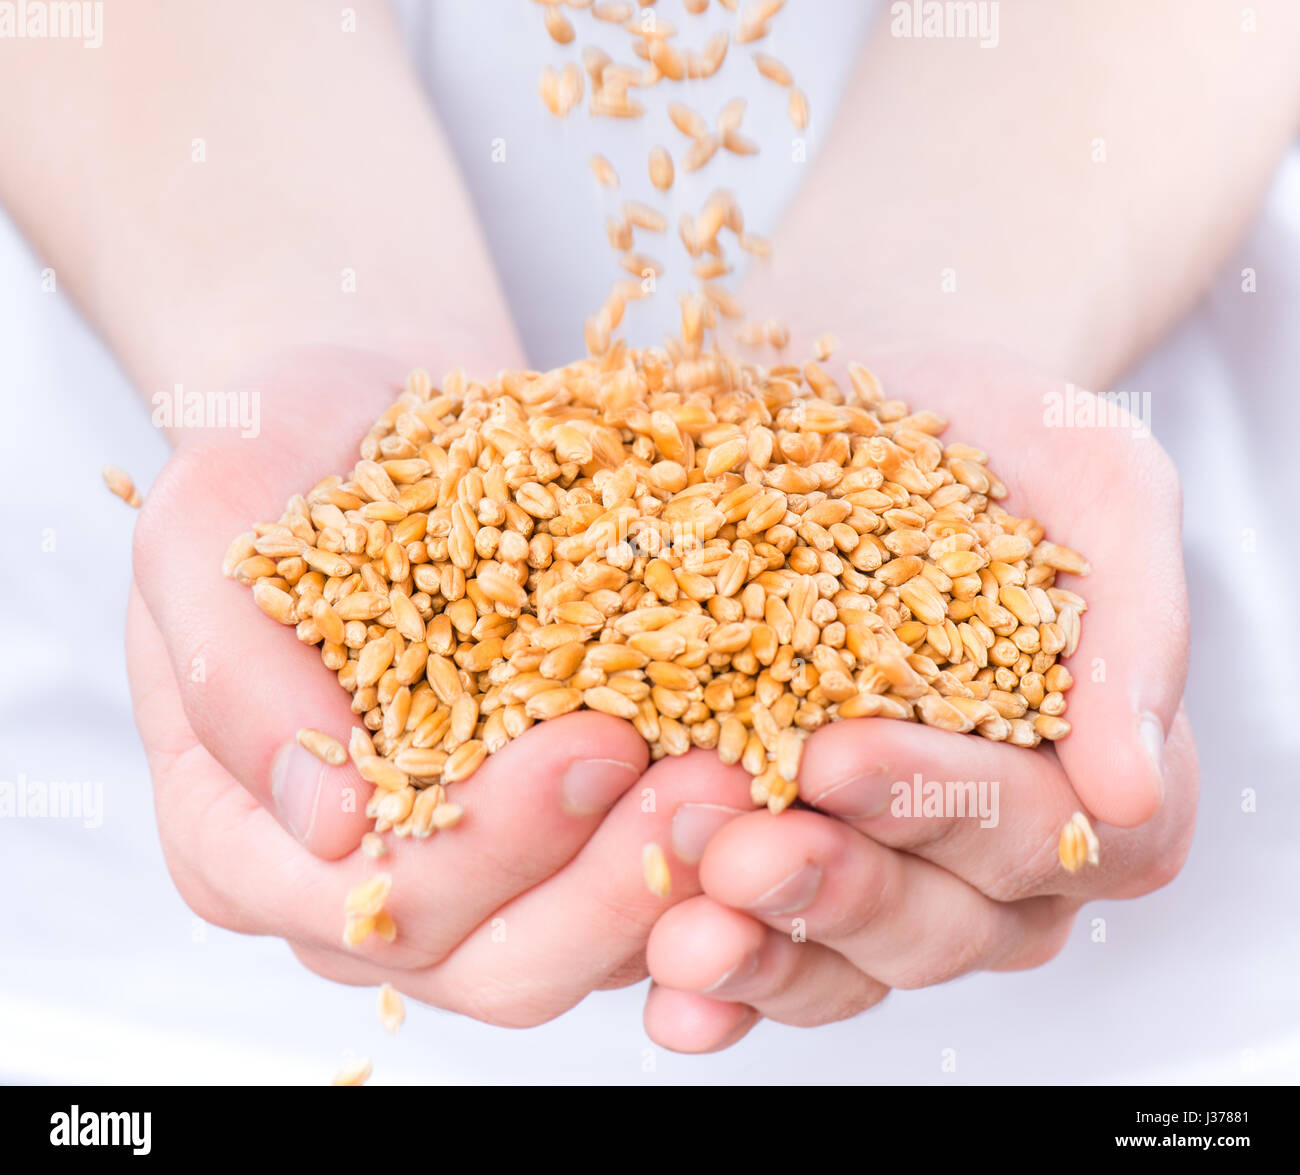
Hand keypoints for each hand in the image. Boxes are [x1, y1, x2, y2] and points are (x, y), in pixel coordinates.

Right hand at [127, 347, 753, 1027]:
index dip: (487, 844)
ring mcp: (467, 876)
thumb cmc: (270, 461)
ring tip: (757, 783)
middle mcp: (355, 887)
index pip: (371, 901)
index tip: (590, 742)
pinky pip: (635, 890)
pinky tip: (771, 784)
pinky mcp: (556, 842)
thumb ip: (232, 676)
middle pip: (489, 959)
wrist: (361, 411)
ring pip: (579, 951)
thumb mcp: (205, 532)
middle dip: (603, 885)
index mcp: (244, 842)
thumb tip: (327, 822)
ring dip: (674, 881)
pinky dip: (704, 855)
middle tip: (710, 783)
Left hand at [641, 345, 1197, 1051]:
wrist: (866, 407)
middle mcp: (993, 848)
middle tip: (740, 845)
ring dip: (769, 952)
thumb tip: (1132, 785)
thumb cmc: (999, 440)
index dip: (945, 805)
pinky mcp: (791, 862)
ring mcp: (888, 865)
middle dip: (839, 884)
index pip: (1047, 829)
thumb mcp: (1097, 484)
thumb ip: (1134, 624)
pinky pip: (770, 949)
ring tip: (684, 924)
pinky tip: (662, 976)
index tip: (837, 754)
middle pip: (944, 920)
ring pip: (850, 956)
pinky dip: (721, 978)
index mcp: (1089, 773)